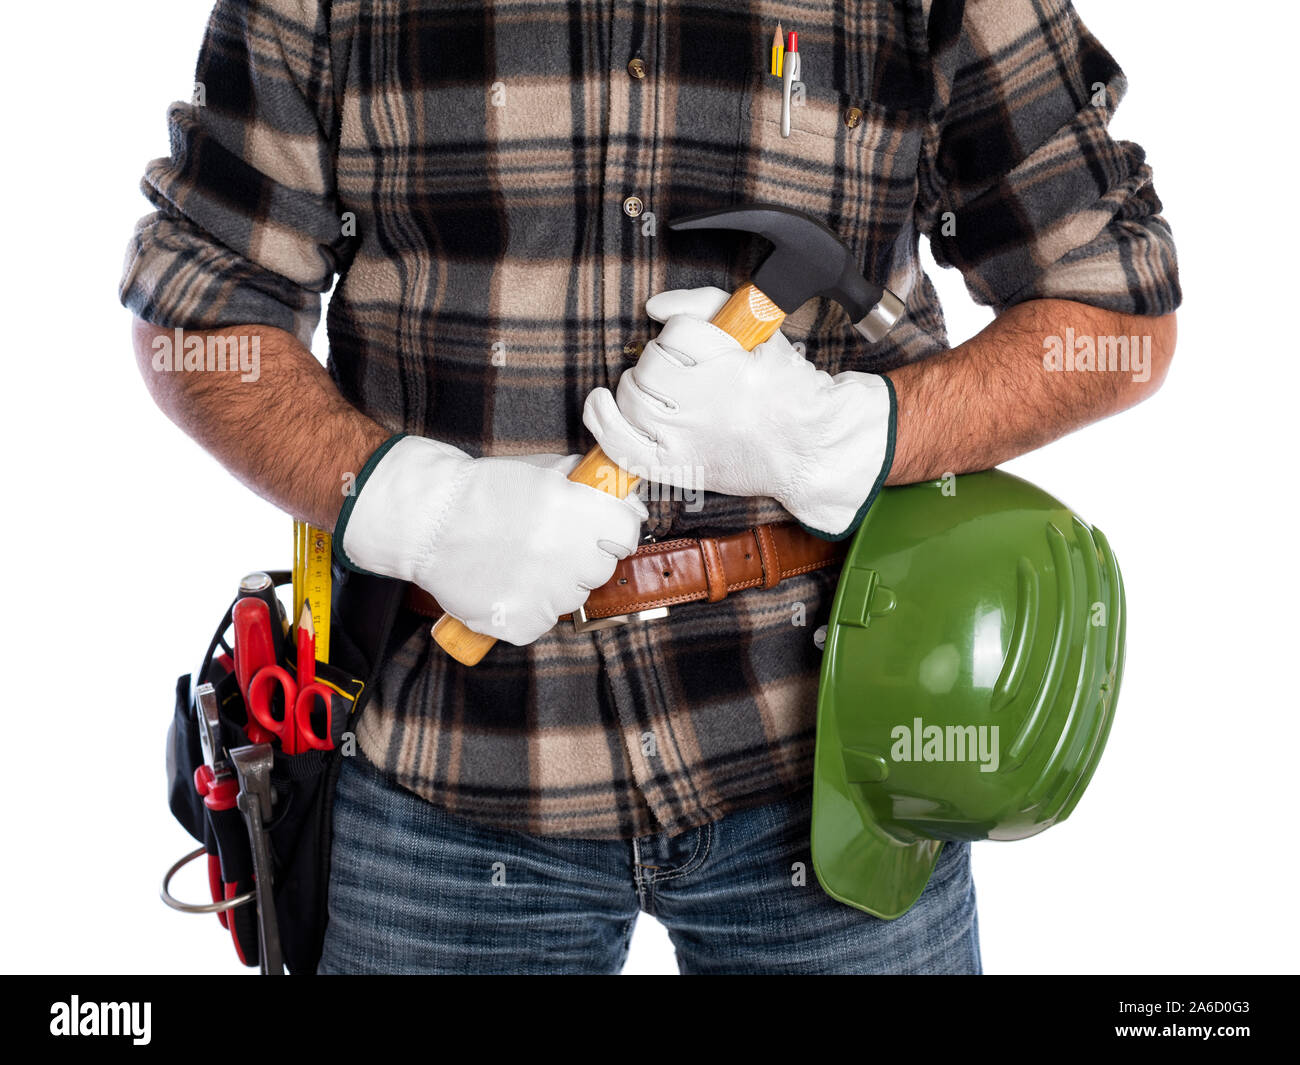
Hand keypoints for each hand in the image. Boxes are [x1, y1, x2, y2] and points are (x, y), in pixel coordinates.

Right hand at [337, 436, 646, 644]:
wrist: (427, 518)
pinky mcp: (521, 621)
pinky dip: (527, 608)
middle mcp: (565, 554)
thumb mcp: (542, 471)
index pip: (627, 531)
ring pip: (571, 597)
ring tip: (517, 561)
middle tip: (547, 543)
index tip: (600, 527)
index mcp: (575, 511)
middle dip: (582, 556)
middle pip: (601, 568)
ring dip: (554, 583)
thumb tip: (626, 498)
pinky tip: (505, 584)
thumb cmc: (482, 491)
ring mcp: (544, 592)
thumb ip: (586, 485)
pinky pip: (541, 621)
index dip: (614, 528)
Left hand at [583, 287, 895, 538]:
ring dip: (639, 386)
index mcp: (731, 366)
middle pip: (649, 364)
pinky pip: (621, 443)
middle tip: (678, 370)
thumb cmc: (786, 391)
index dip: (680, 332)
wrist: (809, 450)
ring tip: (659, 391)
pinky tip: (600, 402)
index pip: (677, 331)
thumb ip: (708, 304)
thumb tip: (652, 306)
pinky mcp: (676, 467)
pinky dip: (602, 419)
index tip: (693, 345)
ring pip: (633, 396)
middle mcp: (706, 403)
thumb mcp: (763, 334)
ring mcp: (687, 438)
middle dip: (658, 359)